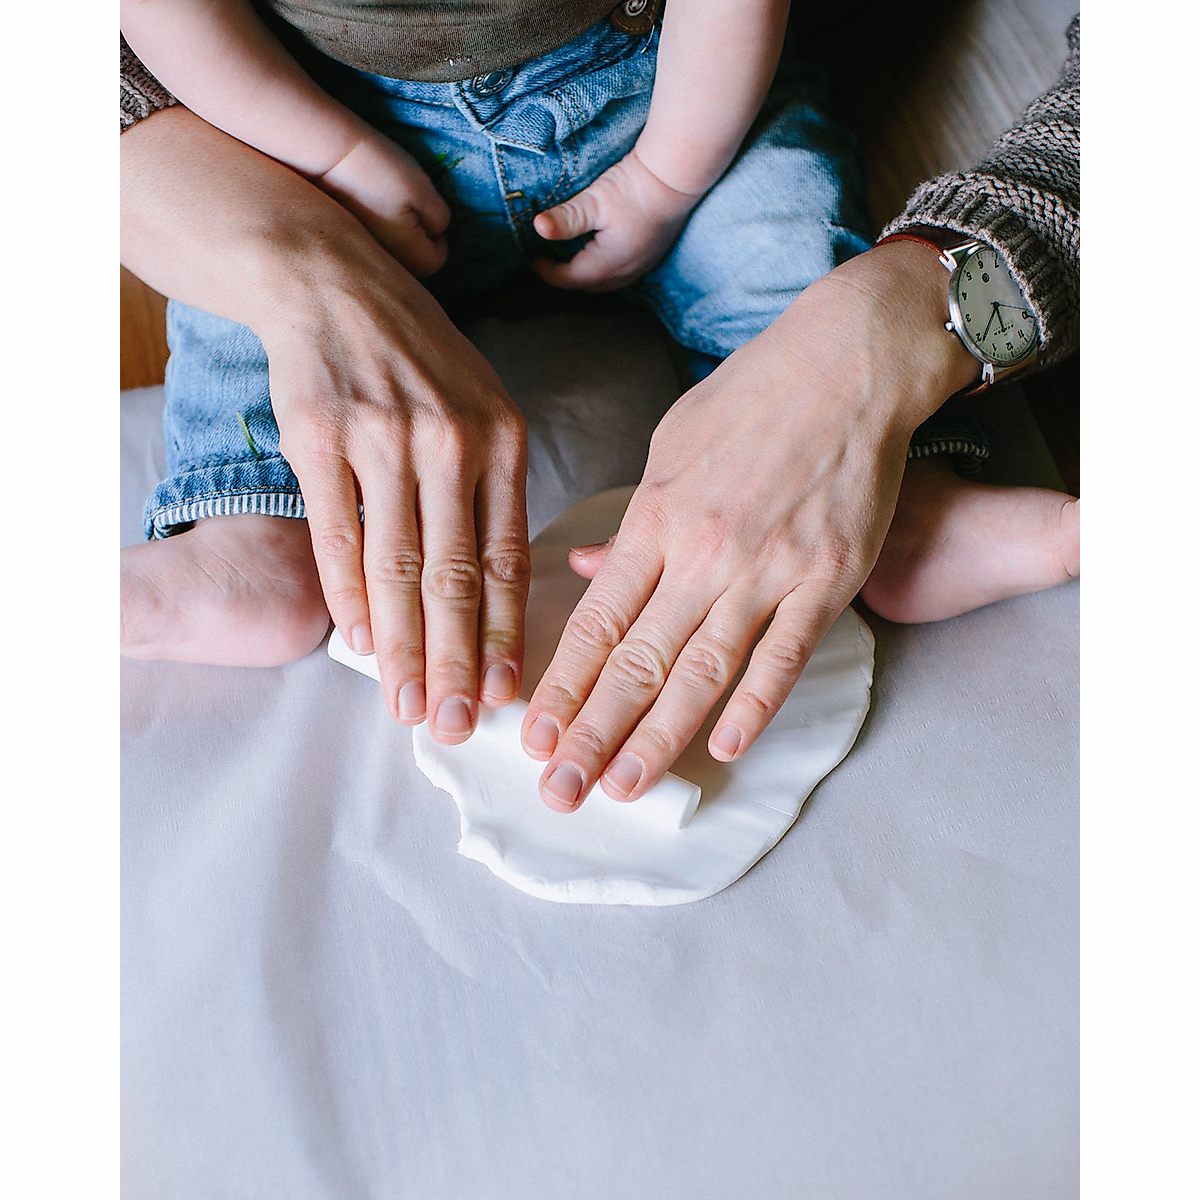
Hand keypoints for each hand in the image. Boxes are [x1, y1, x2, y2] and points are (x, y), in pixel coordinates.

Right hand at [122, 108, 528, 738]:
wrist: (334, 282)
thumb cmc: (418, 357)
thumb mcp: (482, 406)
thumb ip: (493, 490)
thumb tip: (493, 590)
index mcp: (501, 438)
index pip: (507, 557)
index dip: (504, 632)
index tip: (504, 692)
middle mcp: (447, 441)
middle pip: (453, 576)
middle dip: (455, 661)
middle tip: (455, 725)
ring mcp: (381, 439)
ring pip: (395, 567)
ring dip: (401, 646)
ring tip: (406, 704)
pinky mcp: (318, 438)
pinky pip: (335, 535)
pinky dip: (347, 594)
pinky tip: (360, 641)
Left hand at [519, 242, 980, 810]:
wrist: (847, 364)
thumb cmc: (751, 399)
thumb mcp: (670, 446)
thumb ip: (631, 521)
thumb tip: (588, 569)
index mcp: (654, 519)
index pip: (596, 623)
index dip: (563, 687)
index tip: (535, 737)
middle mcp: (702, 553)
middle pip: (637, 661)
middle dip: (593, 733)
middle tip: (560, 790)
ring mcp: (767, 570)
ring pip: (701, 672)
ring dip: (658, 737)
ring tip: (623, 788)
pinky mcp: (826, 580)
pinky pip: (783, 656)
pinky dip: (753, 706)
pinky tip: (724, 749)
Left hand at [531, 149, 699, 290]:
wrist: (676, 176)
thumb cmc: (635, 186)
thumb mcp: (595, 201)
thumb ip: (566, 219)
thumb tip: (538, 227)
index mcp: (609, 263)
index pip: (569, 279)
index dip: (547, 272)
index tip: (532, 259)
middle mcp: (626, 272)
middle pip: (587, 285)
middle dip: (564, 276)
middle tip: (546, 260)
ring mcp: (642, 266)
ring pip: (604, 282)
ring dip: (584, 274)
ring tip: (568, 257)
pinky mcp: (651, 256)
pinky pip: (620, 274)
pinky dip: (602, 269)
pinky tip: (596, 252)